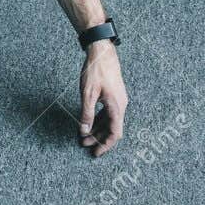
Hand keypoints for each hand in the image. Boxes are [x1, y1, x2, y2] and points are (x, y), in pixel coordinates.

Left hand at [78, 42, 126, 157]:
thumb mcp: (87, 94)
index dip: (105, 145)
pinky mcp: (113, 95)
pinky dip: (99, 120)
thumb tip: (84, 130)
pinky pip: (107, 113)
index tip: (96, 153)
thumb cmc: (96, 70)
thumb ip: (86, 113)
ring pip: (109, 121)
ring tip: (83, 136)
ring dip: (97, 129)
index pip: (114, 133)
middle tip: (84, 145)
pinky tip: (89, 123)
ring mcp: (118, 100)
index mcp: (116, 107)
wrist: (102, 51)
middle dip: (98, 138)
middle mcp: (120, 105)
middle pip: (112, 129)